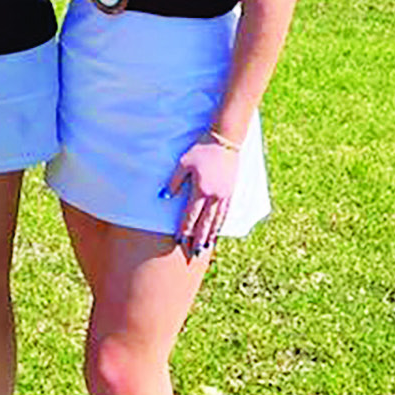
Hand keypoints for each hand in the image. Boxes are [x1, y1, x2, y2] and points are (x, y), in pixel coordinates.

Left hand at [165, 137, 239, 259]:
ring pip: (216, 220)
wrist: (225, 140)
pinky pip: (225, 212)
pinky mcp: (231, 191)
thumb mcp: (183, 163)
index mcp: (201, 190)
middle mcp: (214, 196)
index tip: (179, 242)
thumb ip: (174, 181)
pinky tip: (217, 231)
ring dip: (210, 235)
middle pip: (204, 223)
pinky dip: (220, 224)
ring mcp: (224, 195)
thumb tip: (164, 196)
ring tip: (205, 248)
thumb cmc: (201, 150)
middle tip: (193, 254)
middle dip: (198, 239)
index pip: (190, 215)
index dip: (184, 229)